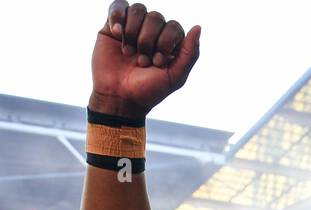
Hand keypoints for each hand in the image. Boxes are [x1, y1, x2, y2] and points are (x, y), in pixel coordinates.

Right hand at [91, 1, 200, 119]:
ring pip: (138, 9)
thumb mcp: (175, 77)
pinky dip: (117, 16)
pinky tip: (117, 32)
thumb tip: (198, 27)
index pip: (174, 27)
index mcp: (169, 43)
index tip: (157, 62)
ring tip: (128, 53)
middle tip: (142, 62)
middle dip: (148, 41)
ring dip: (134, 32)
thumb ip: (190, 53)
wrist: (119, 98)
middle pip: (156, 17)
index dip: (166, 42)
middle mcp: (152, 32)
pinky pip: (118, 6)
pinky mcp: (112, 26)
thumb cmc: (148, 90)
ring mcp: (133, 28)